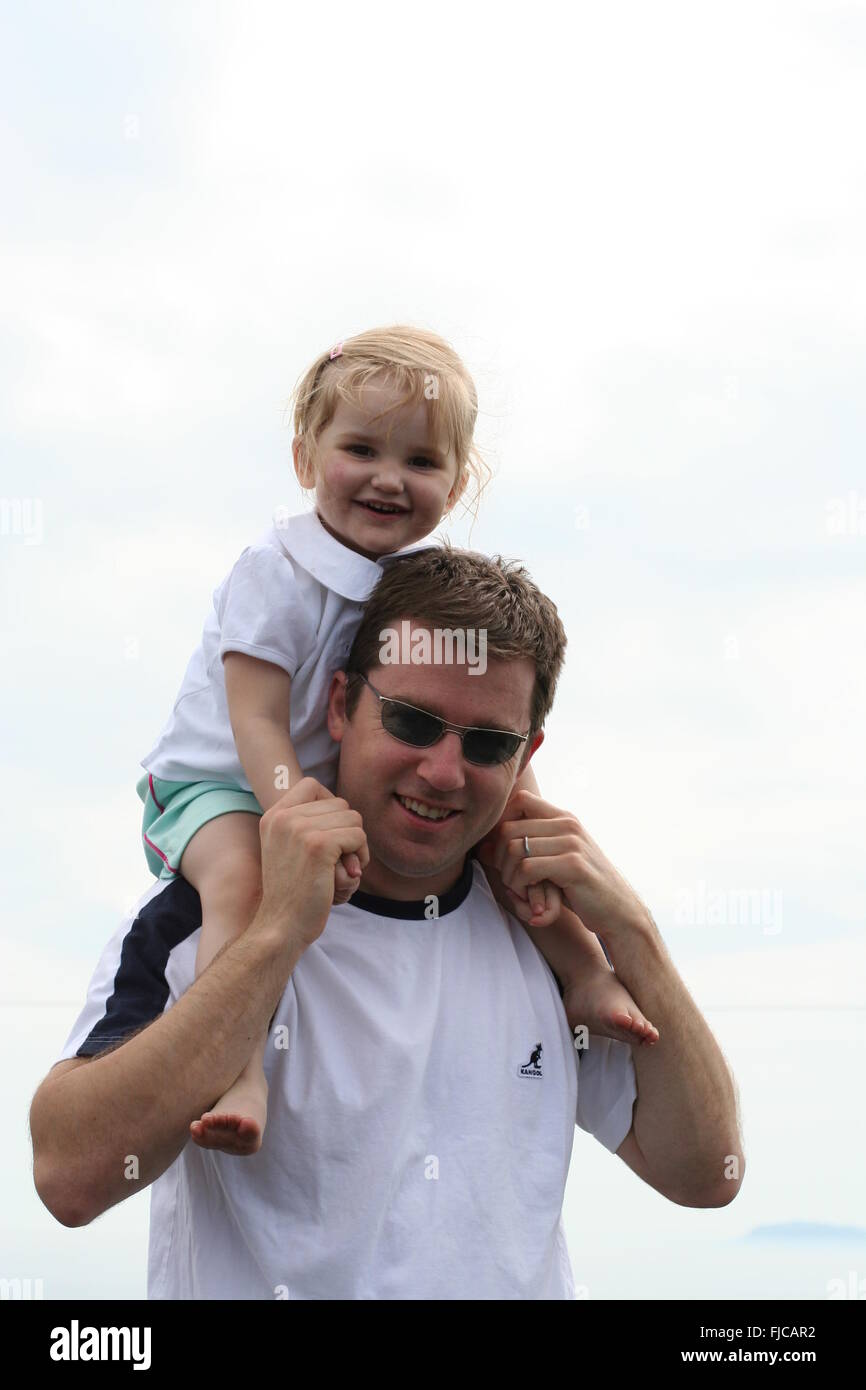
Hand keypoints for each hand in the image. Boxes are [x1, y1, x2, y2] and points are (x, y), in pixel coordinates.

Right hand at [258, 778, 368, 948]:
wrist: (281, 925)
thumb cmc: (292, 892)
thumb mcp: (286, 849)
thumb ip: (303, 824)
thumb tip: (346, 809)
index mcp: (273, 816)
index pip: (311, 785)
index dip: (330, 805)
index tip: (330, 831)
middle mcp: (284, 817)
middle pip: (339, 803)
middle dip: (348, 829)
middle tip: (341, 857)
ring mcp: (300, 829)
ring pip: (353, 818)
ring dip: (357, 843)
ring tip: (345, 866)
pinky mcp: (319, 845)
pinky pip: (358, 836)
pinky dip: (361, 855)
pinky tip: (349, 873)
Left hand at [479, 788, 649, 938]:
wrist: (619, 912)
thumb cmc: (582, 889)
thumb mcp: (554, 862)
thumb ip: (526, 849)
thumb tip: (482, 848)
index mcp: (564, 818)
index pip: (519, 800)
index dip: (502, 824)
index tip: (504, 853)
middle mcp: (568, 825)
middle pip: (508, 828)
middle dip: (499, 859)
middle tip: (510, 881)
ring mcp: (571, 843)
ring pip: (513, 848)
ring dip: (508, 876)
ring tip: (520, 891)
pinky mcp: (573, 865)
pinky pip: (526, 867)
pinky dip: (519, 885)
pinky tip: (530, 897)